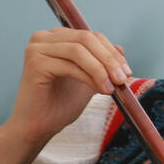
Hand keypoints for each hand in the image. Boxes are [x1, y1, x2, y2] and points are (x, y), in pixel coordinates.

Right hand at [4, 28, 131, 146]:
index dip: (112, 53)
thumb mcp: (90, 79)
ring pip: (79, 51)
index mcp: (57, 38)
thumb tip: (121, 48)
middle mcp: (44, 37)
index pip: (92, 37)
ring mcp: (37, 48)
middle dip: (109, 60)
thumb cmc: (62, 103)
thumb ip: (102, 62)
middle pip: (86, 39)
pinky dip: (89, 77)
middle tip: (123, 79)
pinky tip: (99, 90)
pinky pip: (70, 65)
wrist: (40, 126)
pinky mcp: (35, 62)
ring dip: (101, 70)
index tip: (127, 72)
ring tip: (111, 89)